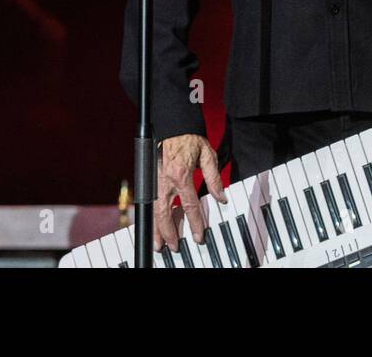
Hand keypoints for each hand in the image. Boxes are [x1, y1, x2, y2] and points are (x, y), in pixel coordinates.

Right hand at [154, 133, 226, 251]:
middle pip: (165, 213)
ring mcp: (156, 179)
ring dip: (156, 228)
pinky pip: (151, 201)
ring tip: (158, 243)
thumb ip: (213, 178)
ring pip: (153, 210)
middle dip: (169, 232)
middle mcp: (165, 179)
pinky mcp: (152, 178)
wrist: (174, 124)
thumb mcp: (208, 156)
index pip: (189, 205)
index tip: (198, 236)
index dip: (195, 222)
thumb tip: (221, 197)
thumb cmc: (190, 138)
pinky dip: (152, 215)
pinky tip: (155, 225)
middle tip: (173, 246)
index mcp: (181, 174)